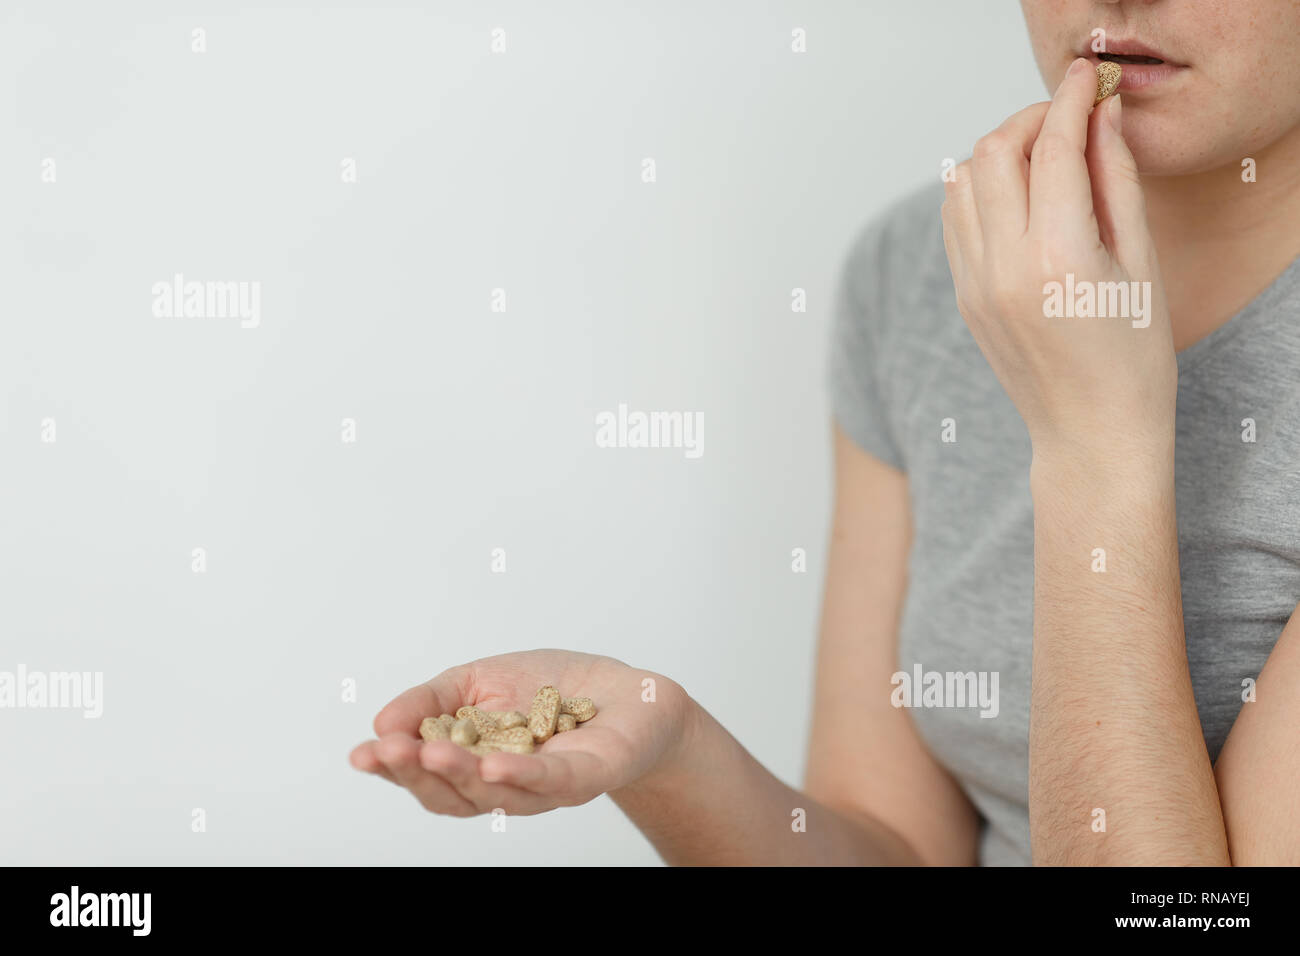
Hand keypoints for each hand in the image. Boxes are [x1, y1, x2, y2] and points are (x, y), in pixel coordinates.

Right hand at [349, 649, 692, 816]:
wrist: (627, 691)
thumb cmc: (550, 688)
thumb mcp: (477, 680)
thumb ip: (430, 700)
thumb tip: (381, 722)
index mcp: (471, 764)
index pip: (424, 774)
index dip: (391, 767)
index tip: (360, 754)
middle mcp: (501, 785)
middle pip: (449, 794)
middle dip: (414, 773)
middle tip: (387, 751)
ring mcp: (542, 789)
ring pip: (492, 795)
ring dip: (458, 775)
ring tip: (428, 753)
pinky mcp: (584, 779)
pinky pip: (548, 784)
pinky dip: (518, 777)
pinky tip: (492, 766)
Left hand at [941, 57, 1176, 464]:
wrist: (1088, 434)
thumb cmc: (1132, 359)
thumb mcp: (1141, 263)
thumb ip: (1115, 181)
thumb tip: (1100, 117)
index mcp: (1056, 258)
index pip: (1052, 147)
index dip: (1070, 101)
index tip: (1086, 80)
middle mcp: (1002, 267)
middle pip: (992, 153)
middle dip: (1030, 121)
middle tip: (1069, 120)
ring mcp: (972, 284)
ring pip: (961, 181)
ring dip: (999, 154)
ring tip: (1045, 160)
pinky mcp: (961, 296)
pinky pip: (954, 219)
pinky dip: (977, 190)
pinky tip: (1017, 197)